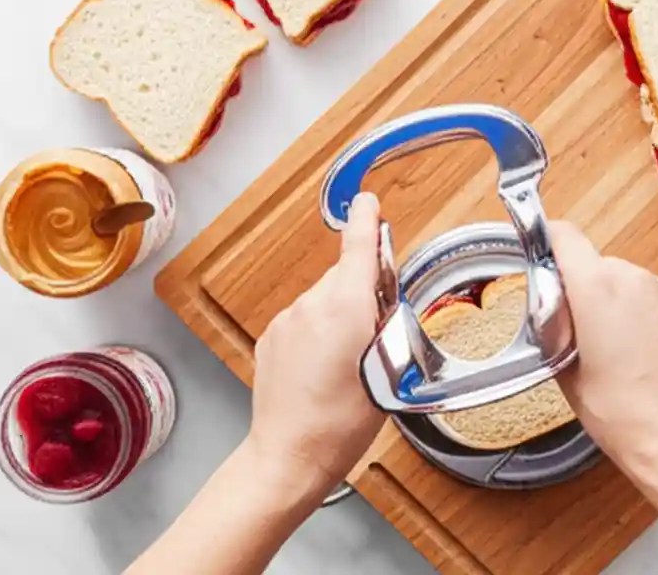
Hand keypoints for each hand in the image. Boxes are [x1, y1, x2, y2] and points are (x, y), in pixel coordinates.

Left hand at [247, 192, 384, 490]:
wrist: (289, 456)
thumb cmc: (340, 425)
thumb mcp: (388, 372)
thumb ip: (384, 325)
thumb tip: (381, 302)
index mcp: (344, 307)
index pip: (357, 248)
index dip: (366, 221)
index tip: (369, 202)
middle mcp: (309, 305)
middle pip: (344, 278)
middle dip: (361, 296)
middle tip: (375, 340)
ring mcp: (286, 321)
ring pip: (323, 300)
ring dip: (338, 318)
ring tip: (347, 365)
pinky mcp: (270, 337)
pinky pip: (302, 320)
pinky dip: (316, 334)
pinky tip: (323, 370)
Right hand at [549, 222, 657, 479]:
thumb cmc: (616, 410)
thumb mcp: (563, 365)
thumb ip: (555, 320)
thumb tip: (552, 300)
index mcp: (596, 287)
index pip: (565, 236)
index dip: (547, 241)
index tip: (538, 254)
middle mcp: (631, 278)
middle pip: (593, 261)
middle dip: (578, 284)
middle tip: (571, 325)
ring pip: (620, 277)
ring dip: (608, 297)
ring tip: (606, 343)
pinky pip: (645, 293)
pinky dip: (634, 309)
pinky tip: (632, 347)